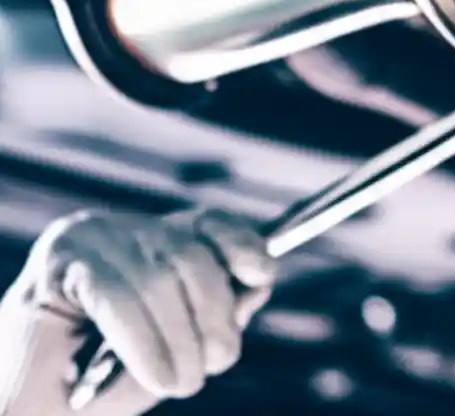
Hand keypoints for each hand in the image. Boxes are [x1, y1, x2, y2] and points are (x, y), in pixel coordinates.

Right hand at [24, 209, 276, 399]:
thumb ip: (212, 319)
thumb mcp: (169, 351)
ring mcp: (83, 242)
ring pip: (159, 277)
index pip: (209, 224)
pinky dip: (144, 341)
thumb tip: (259, 285)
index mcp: (145, 242)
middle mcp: (115, 230)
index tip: (262, 275)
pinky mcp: (54, 267)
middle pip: (191, 254)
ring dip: (180, 338)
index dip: (242, 245)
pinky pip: (117, 299)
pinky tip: (157, 375)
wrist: (25, 412)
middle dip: (215, 314)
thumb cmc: (90, 387)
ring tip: (180, 380)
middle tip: (211, 366)